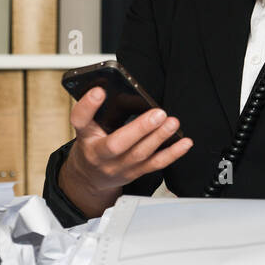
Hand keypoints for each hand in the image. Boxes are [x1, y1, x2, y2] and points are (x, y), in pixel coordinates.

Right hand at [61, 86, 192, 213]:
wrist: (90, 177)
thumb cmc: (92, 143)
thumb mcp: (88, 126)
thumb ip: (99, 110)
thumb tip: (120, 88)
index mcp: (85, 136)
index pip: (80, 120)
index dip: (88, 106)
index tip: (99, 91)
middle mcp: (99, 154)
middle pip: (116, 144)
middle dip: (139, 129)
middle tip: (158, 113)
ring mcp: (117, 166)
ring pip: (139, 154)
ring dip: (158, 138)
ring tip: (172, 123)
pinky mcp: (134, 173)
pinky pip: (155, 164)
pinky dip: (172, 153)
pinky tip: (184, 142)